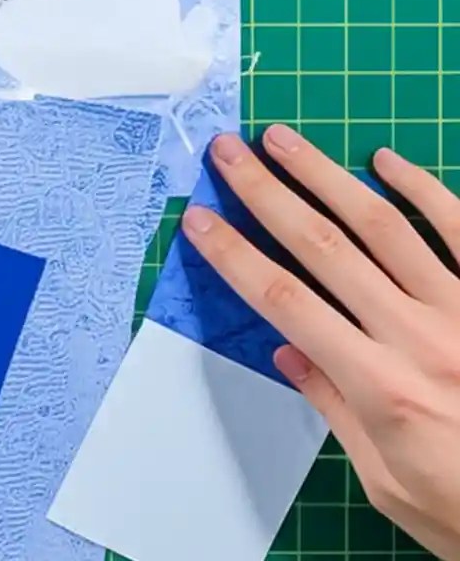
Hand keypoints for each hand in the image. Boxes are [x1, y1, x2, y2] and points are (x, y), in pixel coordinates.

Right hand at [182, 127, 459, 559]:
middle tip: (229, 152)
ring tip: (285, 140)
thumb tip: (290, 354)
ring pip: (384, 227)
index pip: (286, 304)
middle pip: (324, 249)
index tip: (200, 221)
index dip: (235, 257)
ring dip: (327, 177)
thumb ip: (338, 411)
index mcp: (380, 387)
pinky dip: (423, 191)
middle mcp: (420, 337)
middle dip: (267, 195)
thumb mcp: (386, 483)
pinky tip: (384, 161)